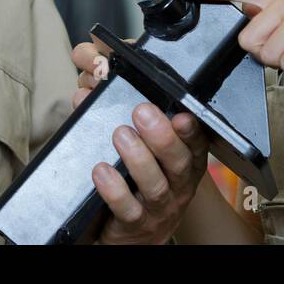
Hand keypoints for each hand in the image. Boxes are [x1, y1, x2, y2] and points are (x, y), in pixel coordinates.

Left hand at [70, 42, 208, 243]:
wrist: (131, 230)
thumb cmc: (136, 177)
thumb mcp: (140, 140)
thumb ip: (118, 99)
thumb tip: (88, 53)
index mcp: (184, 159)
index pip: (195, 141)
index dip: (191, 128)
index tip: (182, 113)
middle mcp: (177, 183)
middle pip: (178, 161)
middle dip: (162, 136)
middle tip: (142, 111)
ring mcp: (158, 207)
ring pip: (155, 185)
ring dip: (138, 159)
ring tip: (120, 135)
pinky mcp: (135, 225)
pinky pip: (127, 210)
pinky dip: (115, 190)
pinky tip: (101, 171)